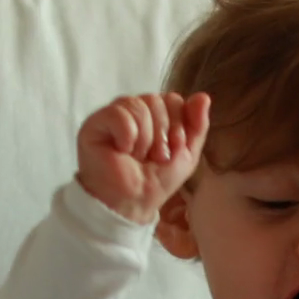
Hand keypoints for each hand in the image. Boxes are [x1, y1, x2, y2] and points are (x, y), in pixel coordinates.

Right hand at [76, 92, 211, 224]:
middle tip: (153, 159)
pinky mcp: (96, 122)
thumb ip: (198, 126)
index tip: (171, 152)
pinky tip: (121, 151)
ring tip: (137, 158)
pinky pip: (119, 114)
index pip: (173, 100)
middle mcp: (135, 109)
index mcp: (156, 113)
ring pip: (139, 106)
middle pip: (157, 100)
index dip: (177, 127)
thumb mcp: (187, 155)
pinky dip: (127, 137)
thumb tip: (203, 97)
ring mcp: (114, 114)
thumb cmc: (156, 181)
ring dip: (145, 140)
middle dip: (161, 136)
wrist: (133, 202)